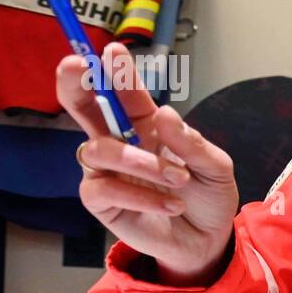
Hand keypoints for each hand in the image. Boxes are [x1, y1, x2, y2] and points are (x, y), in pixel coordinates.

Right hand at [55, 42, 238, 285]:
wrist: (208, 240)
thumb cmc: (207, 197)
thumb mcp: (215, 168)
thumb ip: (192, 143)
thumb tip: (166, 114)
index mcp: (146, 126)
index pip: (125, 94)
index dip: (115, 72)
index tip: (112, 52)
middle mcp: (120, 143)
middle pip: (84, 109)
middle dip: (76, 86)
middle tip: (76, 68)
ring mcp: (107, 172)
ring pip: (98, 150)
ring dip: (139, 161)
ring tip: (178, 179)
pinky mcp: (102, 202)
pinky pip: (102, 189)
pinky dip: (140, 196)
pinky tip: (171, 205)